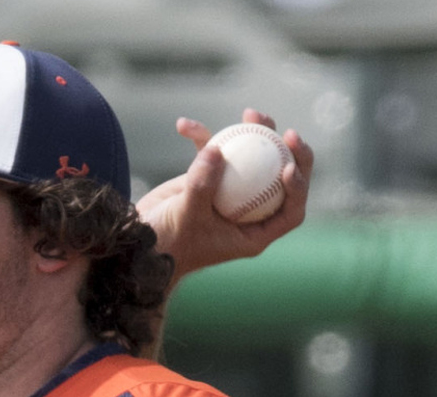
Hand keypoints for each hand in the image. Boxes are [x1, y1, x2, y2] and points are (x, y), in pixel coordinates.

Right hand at [136, 108, 314, 283]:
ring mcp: (230, 193)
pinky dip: (201, 138)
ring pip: (253, 159)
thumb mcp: (185, 217)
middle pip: (281, 179)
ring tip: (250, 112)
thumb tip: (216, 148)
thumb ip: (201, 185)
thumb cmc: (167, 243)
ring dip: (254, 133)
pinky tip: (184, 126)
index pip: (290, 211)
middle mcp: (248, 212)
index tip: (287, 168)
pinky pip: (213, 153)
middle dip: (290, 153)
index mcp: (254, 233)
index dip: (298, 189)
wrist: (138, 242)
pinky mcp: (208, 179)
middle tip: (286, 132)